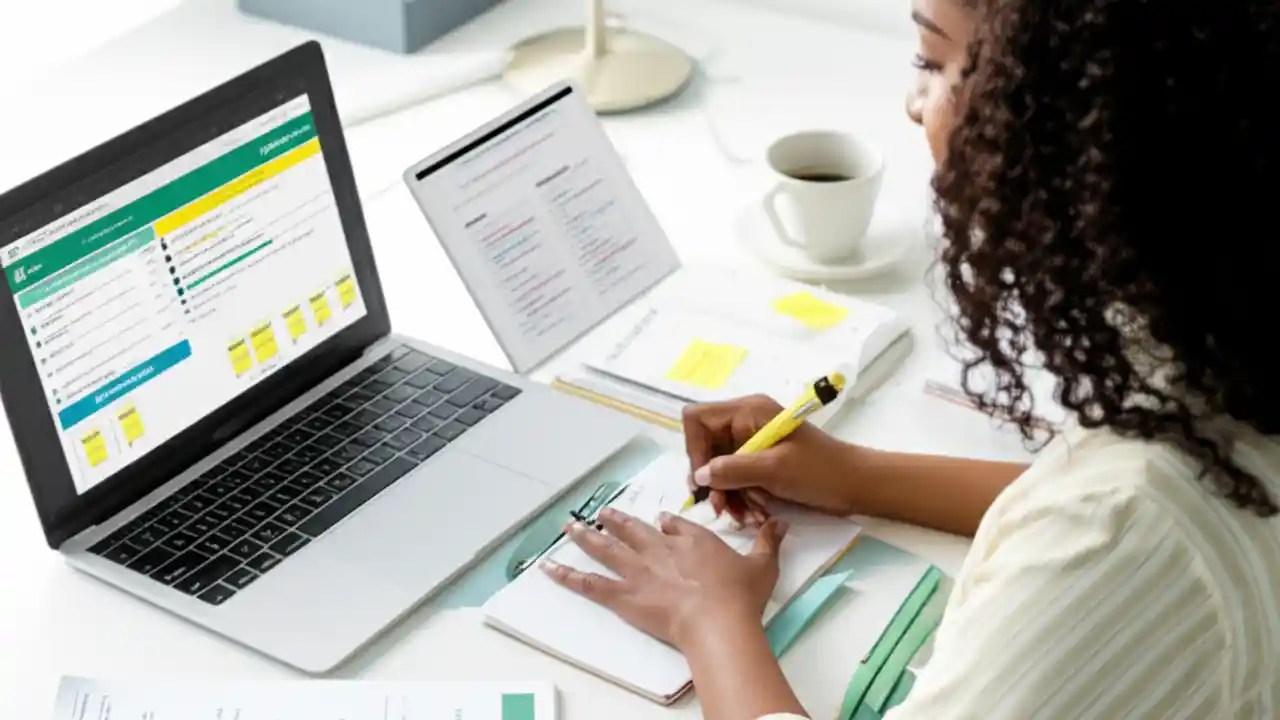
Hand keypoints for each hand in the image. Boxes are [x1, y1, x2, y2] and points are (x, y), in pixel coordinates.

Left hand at [541, 507, 788, 649]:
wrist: (717, 619)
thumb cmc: (739, 595)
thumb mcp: (762, 565)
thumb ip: (768, 542)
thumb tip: (780, 524)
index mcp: (692, 539)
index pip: (673, 526)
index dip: (664, 524)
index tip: (657, 520)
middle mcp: (660, 549)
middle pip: (633, 530)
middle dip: (616, 521)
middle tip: (602, 512)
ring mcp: (639, 570)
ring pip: (606, 548)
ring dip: (586, 536)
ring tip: (569, 526)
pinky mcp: (623, 595)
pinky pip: (589, 583)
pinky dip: (567, 574)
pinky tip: (549, 568)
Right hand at [682, 395, 862, 523]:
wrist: (856, 484)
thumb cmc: (820, 471)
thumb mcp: (774, 470)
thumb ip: (732, 470)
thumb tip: (699, 476)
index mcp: (748, 411)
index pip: (698, 420)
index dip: (694, 449)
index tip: (705, 480)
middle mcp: (746, 421)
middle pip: (707, 448)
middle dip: (714, 481)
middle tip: (722, 510)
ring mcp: (753, 442)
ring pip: (720, 468)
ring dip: (729, 495)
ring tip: (746, 518)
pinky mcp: (761, 461)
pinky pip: (737, 478)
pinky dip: (742, 498)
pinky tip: (755, 516)